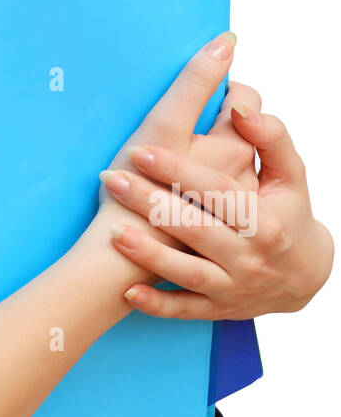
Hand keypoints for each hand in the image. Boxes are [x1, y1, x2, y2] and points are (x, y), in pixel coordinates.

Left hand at [98, 40, 333, 318]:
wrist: (305, 277)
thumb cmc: (289, 213)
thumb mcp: (291, 175)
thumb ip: (270, 137)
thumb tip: (242, 107)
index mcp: (264, 219)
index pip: (216, 191)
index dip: (178, 169)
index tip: (141, 150)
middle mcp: (248, 256)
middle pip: (194, 228)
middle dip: (149, 203)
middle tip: (111, 178)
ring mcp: (232, 286)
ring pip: (187, 272)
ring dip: (148, 254)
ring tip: (112, 232)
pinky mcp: (217, 308)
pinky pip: (184, 309)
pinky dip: (157, 304)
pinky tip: (128, 292)